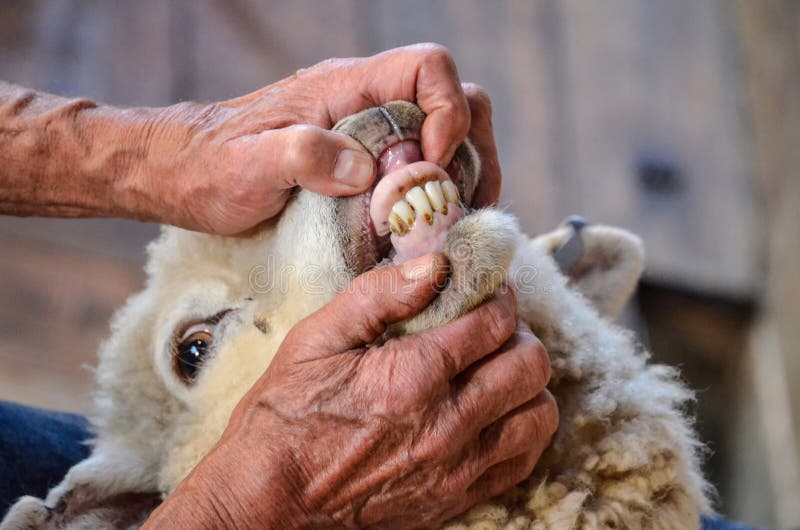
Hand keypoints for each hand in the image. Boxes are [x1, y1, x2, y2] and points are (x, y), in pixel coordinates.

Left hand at [131, 44, 501, 234]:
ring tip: (453, 220)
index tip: (429, 168)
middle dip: (471, 149)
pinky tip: (428, 227)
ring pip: (448, 134)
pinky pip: (423, 166)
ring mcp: (370, 132)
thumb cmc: (210, 169)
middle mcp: (367, 102)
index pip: (429, 69)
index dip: (447, 113)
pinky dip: (439, 193)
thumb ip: (302, 156)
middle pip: (456, 99)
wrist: (184, 175)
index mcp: (346, 88)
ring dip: (464, 175)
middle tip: (460, 203)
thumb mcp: (248, 167)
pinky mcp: (367, 162)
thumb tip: (365, 169)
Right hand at [145, 253, 557, 528]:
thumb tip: (436, 265)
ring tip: (495, 370)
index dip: (498, 295)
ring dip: (526, 382)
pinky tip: (495, 412)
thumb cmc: (286, 414)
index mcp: (413, 375)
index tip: (484, 289)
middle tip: (490, 327)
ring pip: (539, 413)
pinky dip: (523, 427)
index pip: (494, 321)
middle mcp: (447, 423)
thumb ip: (379, 295)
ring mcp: (457, 467)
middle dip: (517, 333)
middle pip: (529, 364)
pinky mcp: (457, 497)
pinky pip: (524, 459)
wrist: (270, 498)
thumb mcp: (316, 339)